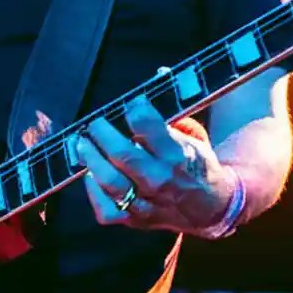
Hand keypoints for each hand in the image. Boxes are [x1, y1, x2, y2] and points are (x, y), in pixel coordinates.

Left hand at [76, 96, 238, 235]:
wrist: (209, 208)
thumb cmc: (196, 166)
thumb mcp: (193, 138)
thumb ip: (172, 111)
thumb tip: (159, 73)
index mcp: (178, 155)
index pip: (149, 128)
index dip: (135, 111)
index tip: (130, 103)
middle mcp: (161, 180)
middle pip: (123, 155)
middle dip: (102, 134)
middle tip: (95, 124)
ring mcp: (147, 203)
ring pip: (111, 182)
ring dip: (91, 160)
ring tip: (83, 145)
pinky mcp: (135, 219)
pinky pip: (106, 210)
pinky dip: (94, 193)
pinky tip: (90, 176)